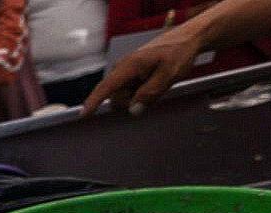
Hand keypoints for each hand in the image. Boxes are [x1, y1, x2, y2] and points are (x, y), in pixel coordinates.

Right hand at [81, 24, 207, 114]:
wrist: (187, 39)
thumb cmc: (179, 52)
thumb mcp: (169, 74)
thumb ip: (150, 93)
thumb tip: (133, 110)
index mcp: (130, 65)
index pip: (106, 87)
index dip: (94, 102)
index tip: (83, 115)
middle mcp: (124, 68)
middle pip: (117, 97)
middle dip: (132, 101)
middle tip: (156, 90)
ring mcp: (127, 71)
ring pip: (125, 96)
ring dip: (139, 97)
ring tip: (158, 82)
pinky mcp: (133, 74)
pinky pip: (132, 90)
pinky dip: (142, 92)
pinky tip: (155, 82)